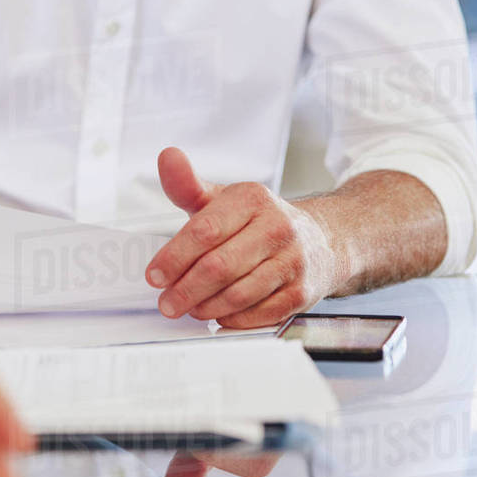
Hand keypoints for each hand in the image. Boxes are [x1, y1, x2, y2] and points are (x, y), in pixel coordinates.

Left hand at [146, 148, 342, 328]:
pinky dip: (234, 320)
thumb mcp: (224, 199)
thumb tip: (167, 156)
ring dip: (206, 307)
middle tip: (167, 303)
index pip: (205, 230)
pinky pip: (260, 314)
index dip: (174, 257)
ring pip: (239, 294)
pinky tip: (220, 316)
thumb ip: (188, 185)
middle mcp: (277, 227)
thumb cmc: (260, 221)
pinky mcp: (302, 292)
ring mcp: (293, 261)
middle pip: (219, 266)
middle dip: (185, 289)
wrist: (321, 239)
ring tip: (190, 309)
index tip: (154, 275)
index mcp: (252, 199)